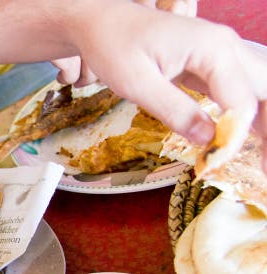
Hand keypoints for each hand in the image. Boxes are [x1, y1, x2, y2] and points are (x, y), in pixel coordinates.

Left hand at [67, 2, 266, 170]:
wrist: (103, 22)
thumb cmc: (114, 46)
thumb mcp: (137, 83)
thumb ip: (174, 110)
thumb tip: (207, 140)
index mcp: (214, 49)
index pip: (241, 103)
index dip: (232, 139)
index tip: (214, 165)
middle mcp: (227, 48)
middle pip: (265, 94)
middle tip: (264, 170)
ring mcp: (223, 55)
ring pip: (259, 92)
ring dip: (262, 125)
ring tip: (261, 162)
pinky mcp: (213, 65)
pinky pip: (240, 92)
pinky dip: (244, 117)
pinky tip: (243, 141)